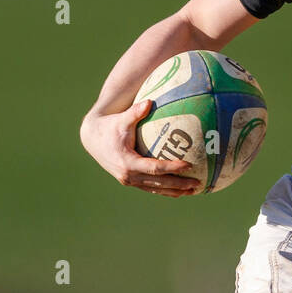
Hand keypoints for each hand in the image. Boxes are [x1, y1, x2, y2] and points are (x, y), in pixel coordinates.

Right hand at [80, 98, 199, 196]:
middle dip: (179, 184)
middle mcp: (129, 176)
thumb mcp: (122, 119)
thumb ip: (135, 112)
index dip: (172, 168)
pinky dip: (166, 190)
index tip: (188, 165)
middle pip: (159, 183)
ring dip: (176, 191)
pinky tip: (181, 189)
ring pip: (157, 189)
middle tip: (198, 182)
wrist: (93, 140)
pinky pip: (152, 188)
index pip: (155, 168)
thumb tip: (149, 102)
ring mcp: (130, 181)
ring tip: (194, 190)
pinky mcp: (131, 182)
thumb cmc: (110, 127)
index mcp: (128, 163)